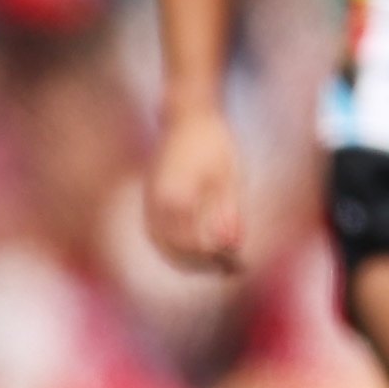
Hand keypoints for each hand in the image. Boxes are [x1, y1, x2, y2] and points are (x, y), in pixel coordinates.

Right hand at [145, 108, 246, 272]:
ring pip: (162, 245)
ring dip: (187, 260)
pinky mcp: (149, 199)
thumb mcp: (229, 176)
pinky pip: (157, 234)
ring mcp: (149, 201)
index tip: (239, 264)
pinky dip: (175, 248)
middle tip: (232, 270)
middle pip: (175, 250)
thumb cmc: (214, 143)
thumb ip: (228, 212)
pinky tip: (197, 250)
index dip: (216, 259)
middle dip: (203, 265)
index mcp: (176, 199)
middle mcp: (156, 204)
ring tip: (216, 266)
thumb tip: (232, 245)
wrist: (188, 117)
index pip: (193, 245)